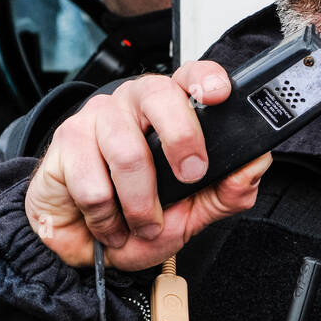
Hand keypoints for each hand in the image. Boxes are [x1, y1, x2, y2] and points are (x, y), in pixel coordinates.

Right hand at [24, 60, 270, 271]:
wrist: (88, 245)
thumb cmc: (141, 218)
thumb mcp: (194, 212)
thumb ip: (228, 191)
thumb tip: (254, 166)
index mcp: (172, 108)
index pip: (192, 75)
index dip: (206, 79)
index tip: (220, 95)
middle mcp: (136, 103)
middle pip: (159, 96)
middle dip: (181, 139)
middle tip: (190, 176)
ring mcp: (98, 117)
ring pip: (127, 152)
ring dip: (140, 204)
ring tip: (141, 223)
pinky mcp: (66, 141)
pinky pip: (92, 184)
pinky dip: (106, 218)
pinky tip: (108, 223)